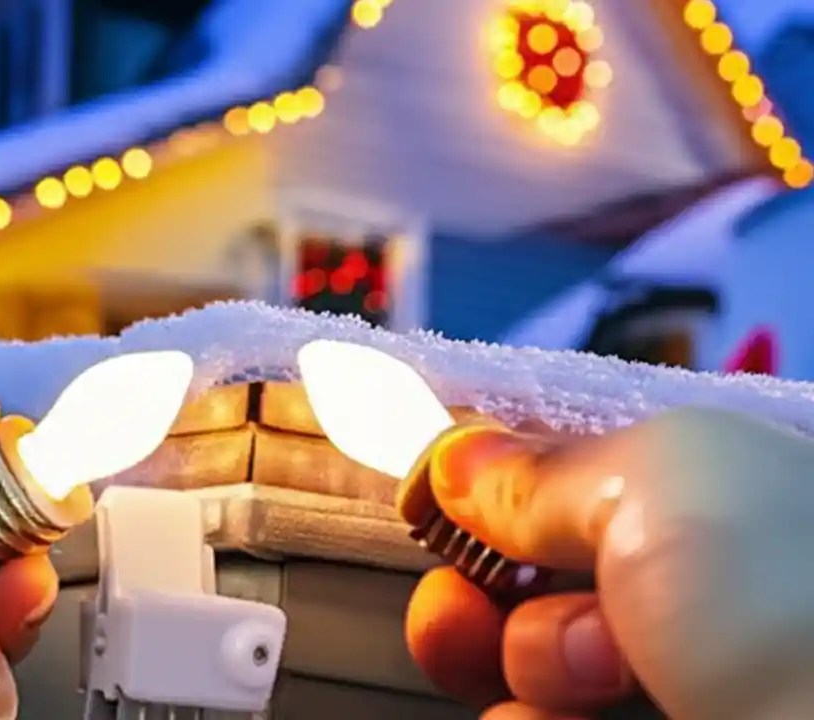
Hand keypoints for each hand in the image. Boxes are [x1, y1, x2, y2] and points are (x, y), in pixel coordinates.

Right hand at [405, 408, 813, 719]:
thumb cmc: (782, 596)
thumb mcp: (662, 478)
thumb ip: (541, 465)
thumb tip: (453, 456)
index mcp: (708, 501)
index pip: (565, 479)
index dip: (486, 486)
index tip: (431, 497)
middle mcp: (683, 594)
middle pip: (521, 580)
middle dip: (476, 587)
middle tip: (474, 600)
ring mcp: (662, 685)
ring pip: (518, 668)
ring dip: (525, 662)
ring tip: (599, 678)